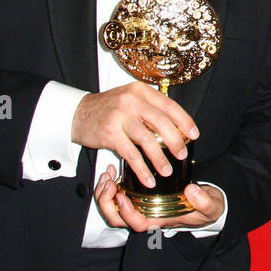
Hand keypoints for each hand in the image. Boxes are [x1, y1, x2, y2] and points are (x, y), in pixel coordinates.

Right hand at [72, 82, 199, 188]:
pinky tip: (148, 178)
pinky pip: (131, 154)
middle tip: (182, 154)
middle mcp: (131, 101)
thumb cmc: (108, 108)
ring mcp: (120, 117)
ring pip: (147, 140)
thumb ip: (150, 108)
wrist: (77, 114)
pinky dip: (142, 169)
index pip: (169, 105)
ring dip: (160, 158)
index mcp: (140, 91)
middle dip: (175, 141)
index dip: (184, 121)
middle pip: (161, 122)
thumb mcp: (130, 99)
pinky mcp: (110, 134)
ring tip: (167, 170)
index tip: (193, 135)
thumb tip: (176, 126)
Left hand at [93, 165, 225, 231]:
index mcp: (161, 221)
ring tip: (107, 175)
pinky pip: (118, 197)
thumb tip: (191, 191)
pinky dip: (111, 186)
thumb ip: (203, 201)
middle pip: (118, 220)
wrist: (209, 204)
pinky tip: (114, 171)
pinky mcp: (141, 197)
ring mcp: (142, 207)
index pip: (137, 224)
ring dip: (105, 193)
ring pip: (114, 209)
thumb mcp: (210, 205)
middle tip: (107, 183)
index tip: (123, 196)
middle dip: (106, 203)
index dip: (126, 213)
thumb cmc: (207, 208)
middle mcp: (147, 216)